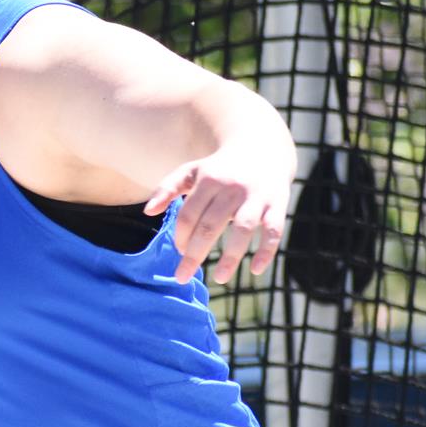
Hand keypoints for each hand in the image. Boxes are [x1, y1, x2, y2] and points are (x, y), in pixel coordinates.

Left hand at [145, 146, 291, 283]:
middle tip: (183, 277)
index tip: (179, 251)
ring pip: (242, 229)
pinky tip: (255, 270)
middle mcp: (232, 188)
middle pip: (210, 226)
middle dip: (195, 254)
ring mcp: (256, 197)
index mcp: (209, 180)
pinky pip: (274, 231)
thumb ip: (167, 188)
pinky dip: (266, 251)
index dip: (180, 236)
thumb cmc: (220, 168)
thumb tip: (148, 211)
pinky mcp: (277, 204)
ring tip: (219, 279)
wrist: (263, 147)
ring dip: (231, 257)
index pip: (188, 215)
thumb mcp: (192, 171)